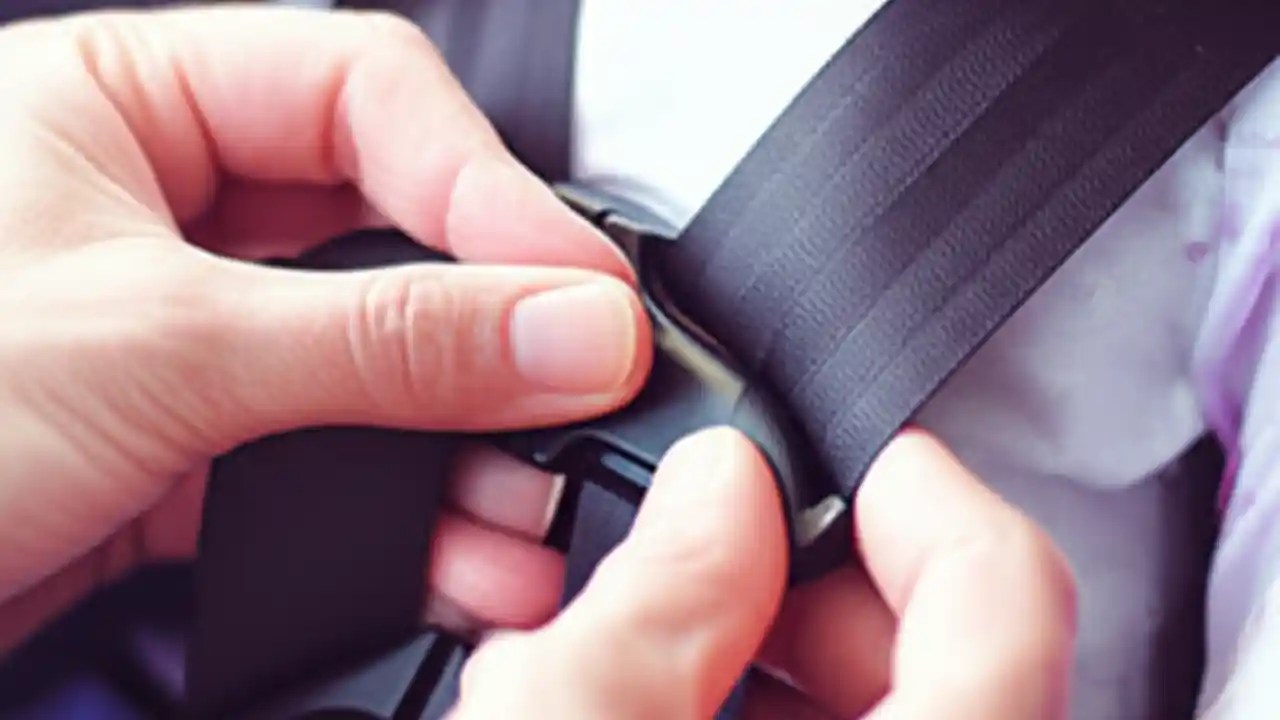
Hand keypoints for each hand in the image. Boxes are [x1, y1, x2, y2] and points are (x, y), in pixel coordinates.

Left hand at [0, 6, 650, 652]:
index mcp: (133, 100)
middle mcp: (165, 206)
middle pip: (386, 236)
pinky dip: (395, 512)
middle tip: (576, 389)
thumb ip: (383, 338)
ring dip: (459, 440)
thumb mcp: (154, 342)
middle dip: (490, 329)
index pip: (368, 98)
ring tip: (527, 502)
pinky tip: (455, 549)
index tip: (576, 289)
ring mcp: (182, 334)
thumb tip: (564, 325)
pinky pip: (322, 461)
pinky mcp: (181, 448)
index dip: (486, 189)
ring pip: (368, 365)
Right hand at [453, 428, 1076, 719]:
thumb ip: (654, 594)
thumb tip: (717, 487)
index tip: (840, 454)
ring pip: (906, 703)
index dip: (919, 488)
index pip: (1004, 592)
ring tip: (671, 643)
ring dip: (791, 655)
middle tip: (715, 551)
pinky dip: (774, 712)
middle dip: (824, 578)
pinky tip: (677, 708)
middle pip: (960, 647)